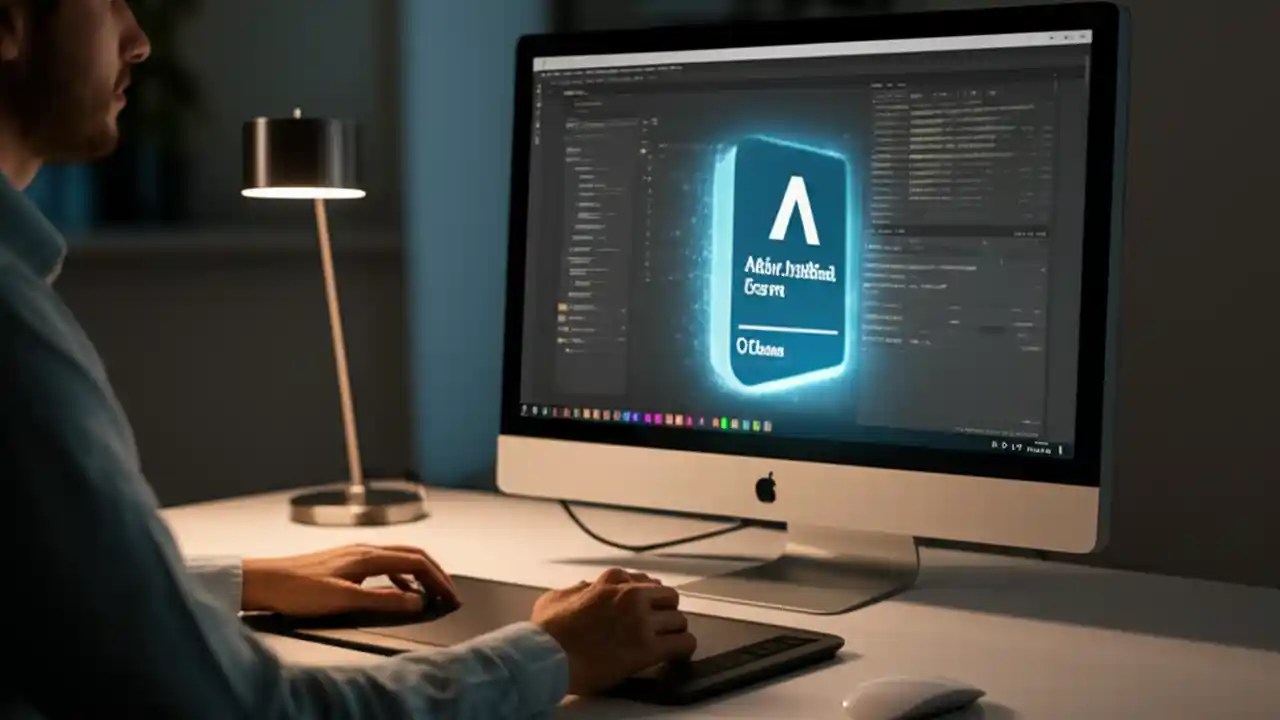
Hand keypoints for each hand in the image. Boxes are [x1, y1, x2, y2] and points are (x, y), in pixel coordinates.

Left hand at [241, 544, 458, 616]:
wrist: (263, 581)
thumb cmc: (296, 589)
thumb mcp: (344, 599)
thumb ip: (383, 600)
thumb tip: (416, 601)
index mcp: (368, 556)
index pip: (417, 562)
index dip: (439, 579)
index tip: (450, 597)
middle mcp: (365, 550)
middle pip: (413, 556)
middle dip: (436, 574)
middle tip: (449, 594)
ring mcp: (355, 555)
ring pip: (399, 559)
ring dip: (419, 575)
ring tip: (429, 593)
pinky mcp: (345, 564)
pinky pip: (384, 566)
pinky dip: (400, 577)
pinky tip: (396, 591)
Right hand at [532, 568, 696, 695]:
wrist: (545, 659)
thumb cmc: (545, 632)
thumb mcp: (554, 598)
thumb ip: (574, 590)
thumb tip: (584, 588)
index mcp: (609, 582)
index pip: (642, 581)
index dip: (644, 597)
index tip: (644, 608)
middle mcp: (630, 596)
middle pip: (668, 596)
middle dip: (664, 611)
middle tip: (657, 627)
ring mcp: (641, 621)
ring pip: (679, 619)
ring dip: (673, 632)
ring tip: (666, 643)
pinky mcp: (648, 648)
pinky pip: (684, 643)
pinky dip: (683, 649)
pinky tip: (676, 655)